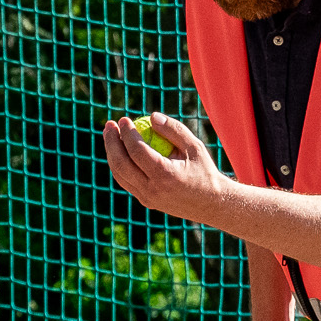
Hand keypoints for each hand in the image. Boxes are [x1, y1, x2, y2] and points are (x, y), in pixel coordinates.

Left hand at [100, 113, 229, 224]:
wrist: (211, 204)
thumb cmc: (204, 171)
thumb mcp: (195, 147)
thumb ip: (174, 130)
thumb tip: (151, 116)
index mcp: (165, 175)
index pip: (137, 151)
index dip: (127, 133)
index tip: (124, 119)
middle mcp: (152, 189)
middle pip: (121, 164)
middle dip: (111, 142)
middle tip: (110, 124)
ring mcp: (146, 198)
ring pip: (119, 174)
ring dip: (111, 153)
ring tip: (111, 134)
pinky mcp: (145, 201)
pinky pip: (126, 181)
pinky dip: (120, 165)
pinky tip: (119, 150)